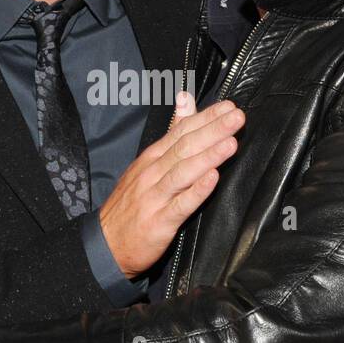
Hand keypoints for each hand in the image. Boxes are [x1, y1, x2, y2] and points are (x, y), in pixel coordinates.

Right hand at [99, 93, 245, 276]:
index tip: (229, 107)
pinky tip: (211, 179)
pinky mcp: (159, 221)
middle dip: (213, 130)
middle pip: (185, 147)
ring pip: (183, 172)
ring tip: (230, 143)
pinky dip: (196, 190)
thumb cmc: (132, 203)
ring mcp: (155, 196)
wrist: (106, 243)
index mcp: (151, 158)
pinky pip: (180, 204)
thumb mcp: (147, 164)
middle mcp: (152, 173)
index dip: (206, 118)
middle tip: (237, 118)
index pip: (181, 131)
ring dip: (208, 156)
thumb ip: (171, 133)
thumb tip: (185, 99)